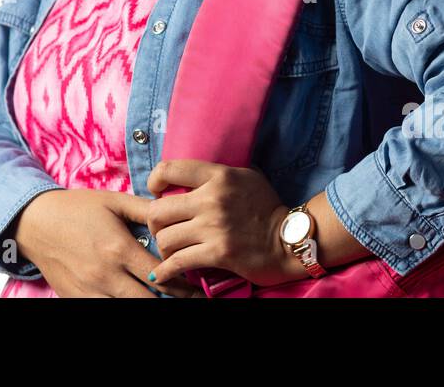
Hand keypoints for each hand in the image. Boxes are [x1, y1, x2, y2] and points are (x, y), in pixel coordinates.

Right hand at [10, 188, 201, 297]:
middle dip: (172, 302)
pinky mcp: (76, 299)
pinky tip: (134, 298)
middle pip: (148, 301)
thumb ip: (146, 209)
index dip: (183, 285)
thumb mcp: (114, 201)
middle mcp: (106, 274)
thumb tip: (175, 214)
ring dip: (148, 304)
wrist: (35, 222)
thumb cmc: (77, 208)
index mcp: (118, 248)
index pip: (160, 276)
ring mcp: (90, 291)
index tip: (197, 287)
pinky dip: (122, 305)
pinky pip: (105, 309)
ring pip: (129, 309)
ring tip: (165, 300)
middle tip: (191, 299)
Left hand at [144, 159, 301, 287]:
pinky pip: (178, 262)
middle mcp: (213, 199)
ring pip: (165, 238)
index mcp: (218, 176)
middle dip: (154, 223)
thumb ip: (218, 174)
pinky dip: (165, 270)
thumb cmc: (266, 207)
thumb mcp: (246, 177)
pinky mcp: (219, 253)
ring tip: (170, 250)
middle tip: (162, 229)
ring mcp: (215, 227)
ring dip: (163, 248)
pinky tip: (161, 274)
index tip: (156, 192)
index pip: (169, 169)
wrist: (290, 240)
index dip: (154, 181)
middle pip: (158, 210)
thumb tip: (189, 175)